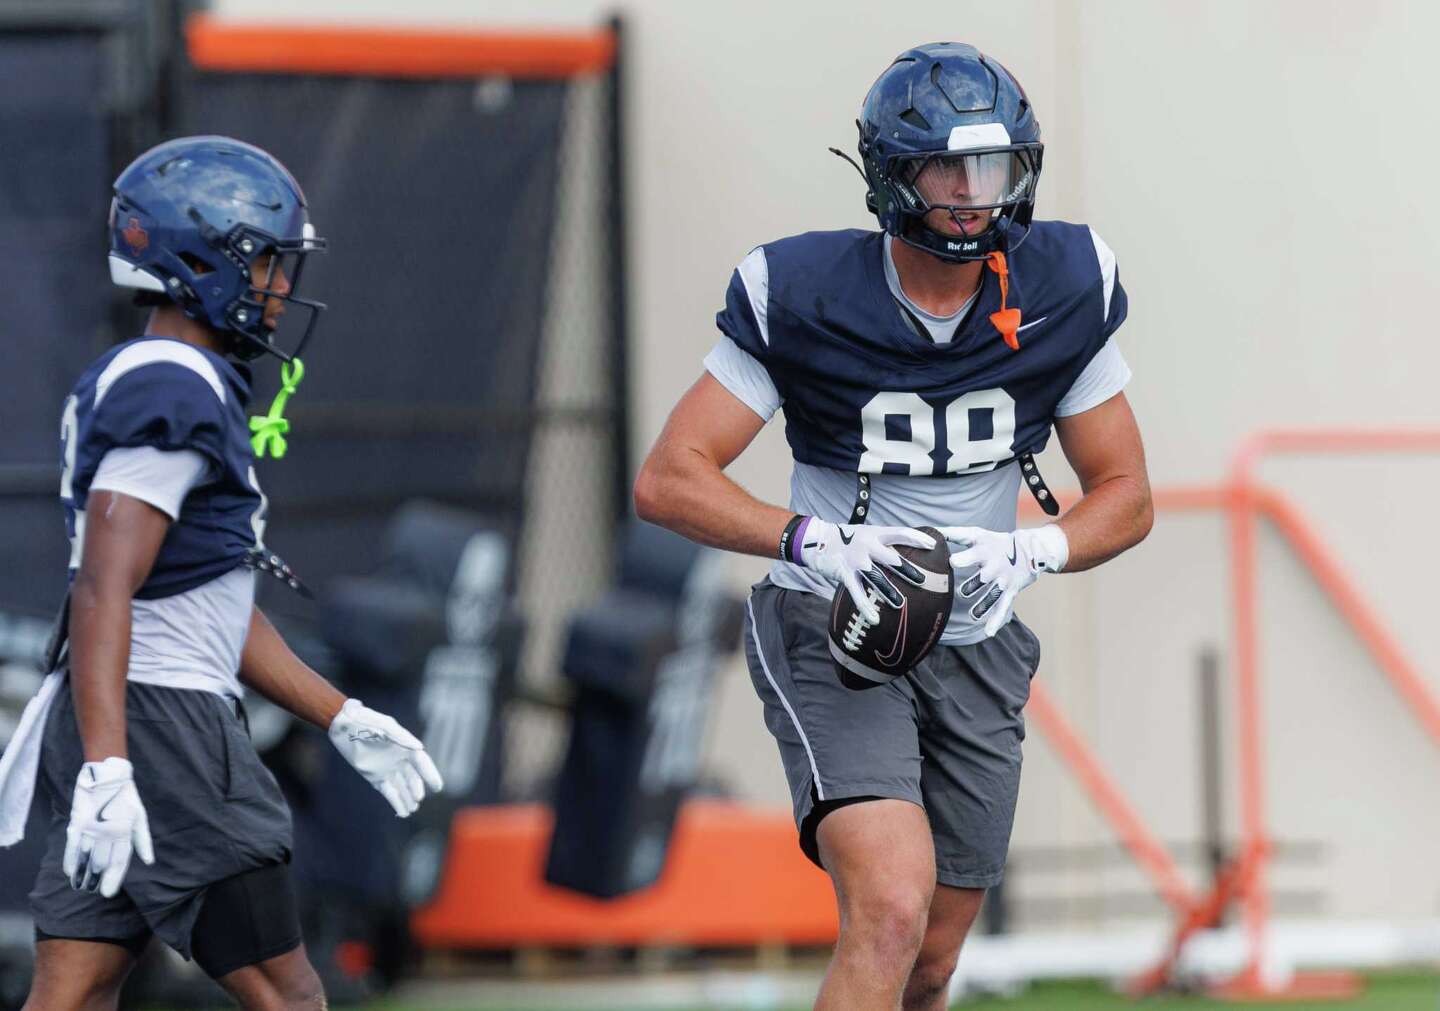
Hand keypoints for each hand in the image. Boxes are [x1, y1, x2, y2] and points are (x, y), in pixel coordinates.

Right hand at [63, 757, 154, 897]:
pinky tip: (70, 872)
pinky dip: (70, 860)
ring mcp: (91, 828)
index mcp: (124, 830)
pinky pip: (72, 846)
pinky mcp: (77, 822)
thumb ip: (143, 841)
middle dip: (97, 879)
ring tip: (80, 886)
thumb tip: (149, 862)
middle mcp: (108, 831)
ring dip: (82, 874)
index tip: (108, 893)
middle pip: (101, 863)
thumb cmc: (126, 797)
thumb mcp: (140, 817)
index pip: (119, 861)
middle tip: (93, 890)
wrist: (107, 773)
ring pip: (85, 858)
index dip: (114, 879)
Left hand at [328, 700, 443, 816]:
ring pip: (401, 787)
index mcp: (404, 746)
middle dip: (416, 789)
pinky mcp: (374, 776)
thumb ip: (401, 736)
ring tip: (412, 810)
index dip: (430, 774)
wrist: (341, 725)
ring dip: (407, 798)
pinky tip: (401, 812)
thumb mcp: (383, 725)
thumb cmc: (364, 720)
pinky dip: (395, 801)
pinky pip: (388, 791)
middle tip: (418, 799)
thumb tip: (420, 748)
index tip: (437, 787)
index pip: (421, 763)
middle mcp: (398, 759)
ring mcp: (386, 769)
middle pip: (412, 777)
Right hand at [796, 518, 934, 623]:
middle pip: (891, 558)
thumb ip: (883, 543)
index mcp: (875, 534)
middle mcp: (867, 545)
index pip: (900, 533)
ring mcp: (855, 560)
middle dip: (908, 570)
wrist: (816, 539)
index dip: (917, 538)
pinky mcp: (844, 573)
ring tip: (901, 604)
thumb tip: (904, 552)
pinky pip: (857, 592)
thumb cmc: (846, 538)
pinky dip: (865, 606)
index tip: (933, 545)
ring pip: (875, 577)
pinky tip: (875, 619)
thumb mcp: (866, 534)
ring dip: (889, 591)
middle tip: (923, 580)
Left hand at [938, 524, 1068, 636]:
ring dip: (983, 605)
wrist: (1029, 549)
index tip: (952, 562)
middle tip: (961, 592)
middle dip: (973, 584)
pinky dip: (996, 620)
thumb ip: (952, 534)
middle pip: (983, 577)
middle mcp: (994, 565)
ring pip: (992, 595)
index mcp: (984, 550)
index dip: (963, 559)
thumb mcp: (976, 534)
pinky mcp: (1010, 591)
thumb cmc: (993, 542)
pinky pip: (1002, 607)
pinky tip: (988, 632)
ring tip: (972, 615)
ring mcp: (1003, 580)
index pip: (973, 554)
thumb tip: (927, 532)